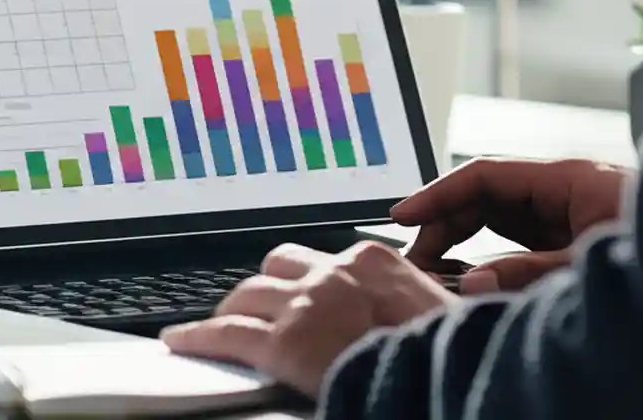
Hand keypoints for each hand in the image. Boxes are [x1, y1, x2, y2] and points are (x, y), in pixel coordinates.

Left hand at [161, 241, 456, 397]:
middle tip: (257, 312)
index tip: (296, 294)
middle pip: (280, 266)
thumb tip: (462, 293)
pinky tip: (180, 340)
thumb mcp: (447, 318)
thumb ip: (432, 300)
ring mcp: (304, 304)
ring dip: (234, 311)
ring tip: (219, 327)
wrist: (443, 384)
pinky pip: (223, 332)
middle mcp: (335, 273)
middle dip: (267, 289)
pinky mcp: (280, 341)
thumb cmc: (449, 356)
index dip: (304, 281)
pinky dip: (197, 335)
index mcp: (375, 263)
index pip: (324, 258)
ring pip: (247, 295)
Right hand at [391, 157, 627, 293]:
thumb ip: (527, 272)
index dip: (438, 193)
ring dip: (462, 239)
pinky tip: (471, 274)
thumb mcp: (586, 265)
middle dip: (444, 222)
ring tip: (435, 270)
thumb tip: (474, 278)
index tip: (403, 214)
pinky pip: (513, 237)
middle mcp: (561, 190)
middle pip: (483, 195)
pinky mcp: (567, 235)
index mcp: (566, 178)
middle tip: (416, 257)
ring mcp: (563, 212)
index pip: (484, 175)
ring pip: (495, 217)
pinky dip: (486, 253)